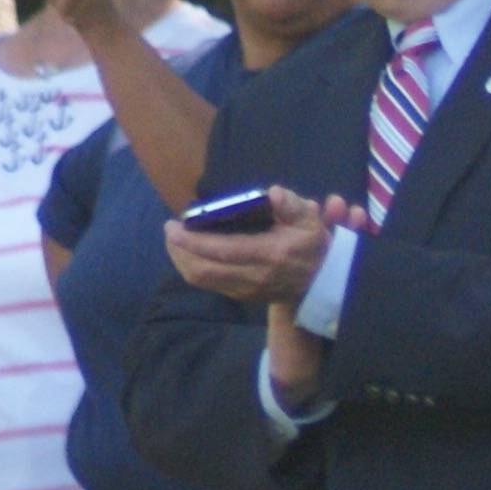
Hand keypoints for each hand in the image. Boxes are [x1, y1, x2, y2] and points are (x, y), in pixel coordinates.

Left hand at [166, 187, 334, 308]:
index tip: (174, 227)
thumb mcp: (310, 219)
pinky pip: (209, 284)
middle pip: (203, 270)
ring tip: (175, 241)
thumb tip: (273, 193)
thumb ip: (292, 205)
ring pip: (202, 280)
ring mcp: (246, 289)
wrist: (320, 282)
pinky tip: (190, 253)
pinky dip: (193, 268)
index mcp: (270, 254)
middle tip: (170, 230)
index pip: (223, 251)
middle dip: (179, 251)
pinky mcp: (241, 296)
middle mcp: (254, 276)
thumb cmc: (310, 245)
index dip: (193, 241)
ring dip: (182, 260)